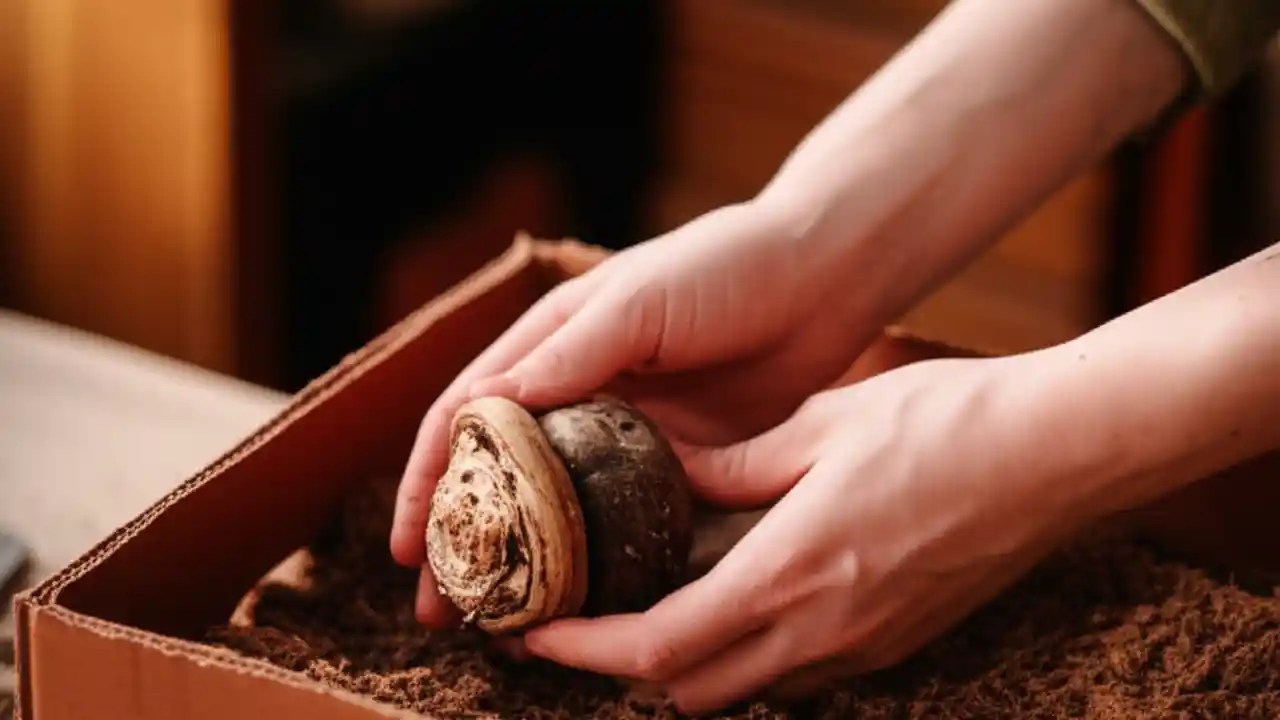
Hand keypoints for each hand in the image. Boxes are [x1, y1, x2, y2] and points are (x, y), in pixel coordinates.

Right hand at [391, 199, 882, 622]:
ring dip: (524, 565)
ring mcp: (624, 434)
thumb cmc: (724, 267)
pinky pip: (624, 521)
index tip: (407, 546)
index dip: (428, 480)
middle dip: (464, 541)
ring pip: (556, 510)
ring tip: (499, 626)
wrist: (821, 278)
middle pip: (500, 476)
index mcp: (547, 344)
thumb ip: (568, 354)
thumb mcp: (638, 301)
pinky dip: (595, 563)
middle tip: (441, 610)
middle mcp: (574, 392)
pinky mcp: (677, 464)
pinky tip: (583, 605)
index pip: (465, 415)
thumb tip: (485, 407)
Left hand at [520, 353, 1086, 712]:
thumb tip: (670, 474)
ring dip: (689, 665)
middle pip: (692, 690)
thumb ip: (734, 465)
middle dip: (626, 668)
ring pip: (748, 690)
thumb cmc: (943, 424)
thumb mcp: (820, 425)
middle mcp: (822, 631)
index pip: (659, 648)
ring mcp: (865, 648)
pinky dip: (753, 655)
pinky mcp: (898, 644)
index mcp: (789, 574)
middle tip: (585, 621)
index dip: (585, 652)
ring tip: (654, 607)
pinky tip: (746, 597)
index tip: (537, 634)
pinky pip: (801, 675)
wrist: (1054, 454)